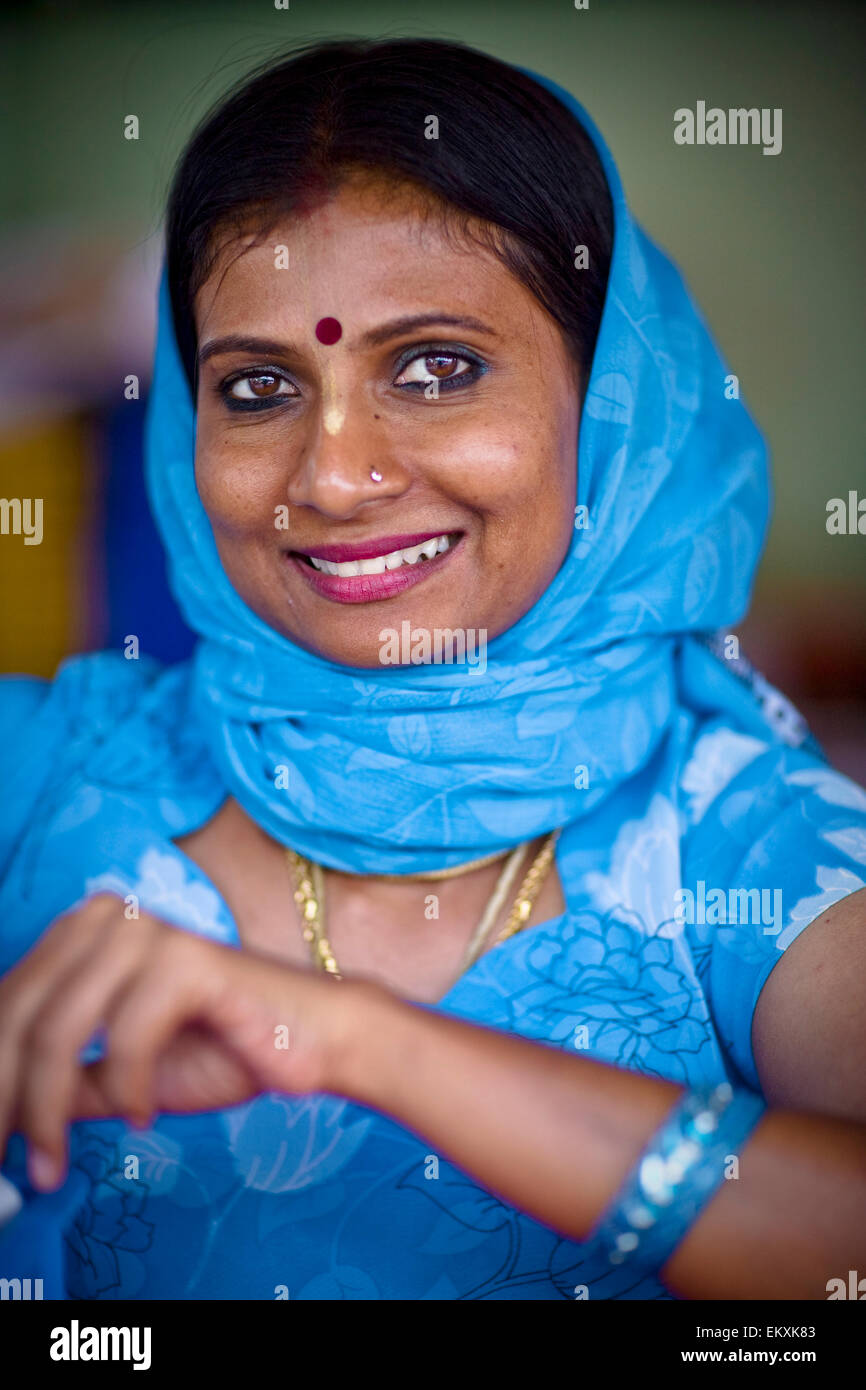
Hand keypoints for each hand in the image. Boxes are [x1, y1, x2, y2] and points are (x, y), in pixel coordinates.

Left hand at [0, 894, 365, 1191]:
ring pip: (57, 1031)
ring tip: (54, 1163)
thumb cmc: (223, 1049)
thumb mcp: (115, 1075)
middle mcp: (106, 916)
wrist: (315, 1039)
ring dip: (46, 1111)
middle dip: (4, 1100)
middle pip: (19, 1017)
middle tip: (8, 1166)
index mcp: (83, 931)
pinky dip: (127, 1089)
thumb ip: (59, 1081)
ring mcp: (147, 931)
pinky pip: (125, 1037)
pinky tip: (144, 1116)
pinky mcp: (188, 958)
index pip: (8, 1004)